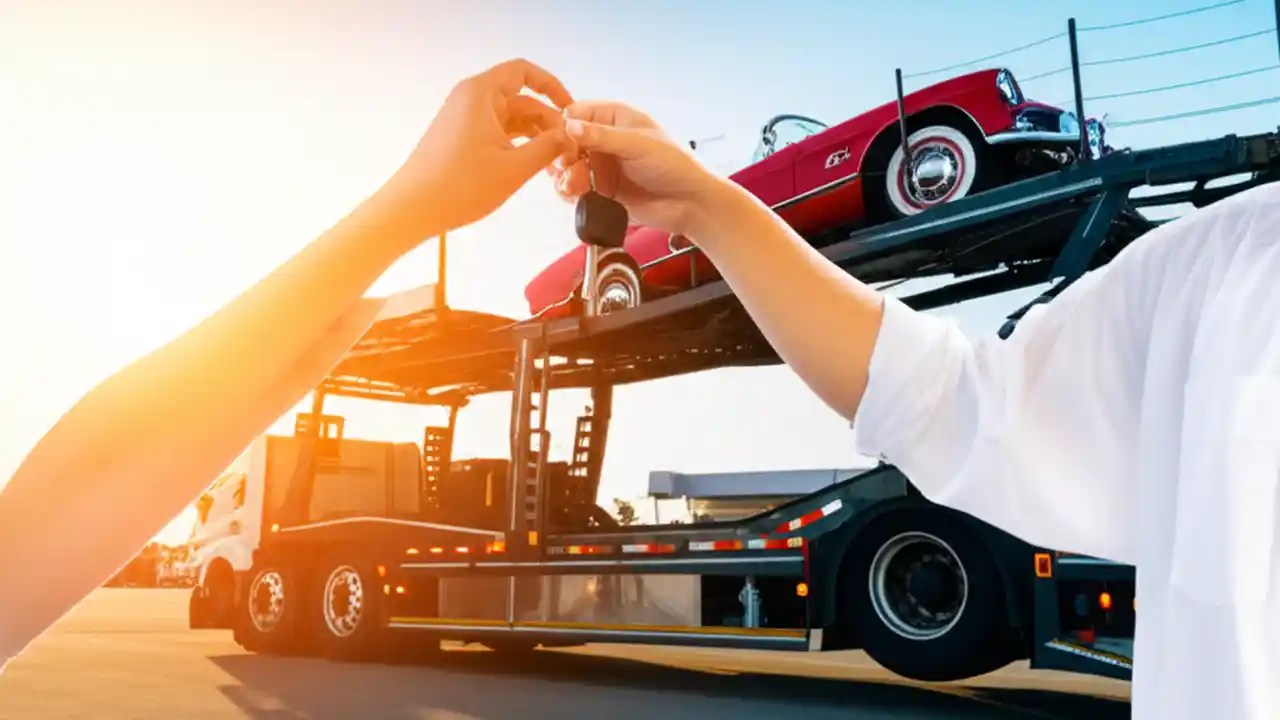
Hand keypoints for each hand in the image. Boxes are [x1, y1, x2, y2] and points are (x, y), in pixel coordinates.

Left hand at [379, 59, 576, 242]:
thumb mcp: (514, 167)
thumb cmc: (461, 186)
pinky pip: (497, 133)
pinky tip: (535, 168)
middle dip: (549, 124)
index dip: (552, 87)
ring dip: (536, 138)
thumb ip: (548, 147)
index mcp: (482, 93)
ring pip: (511, 120)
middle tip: (570, 153)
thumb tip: (572, 135)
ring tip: (557, 166)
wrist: (412, 208)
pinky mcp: (461, 137)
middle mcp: (472, 99)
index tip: (572, 111)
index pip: (524, 72)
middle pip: (521, 100)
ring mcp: (465, 118)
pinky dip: (518, 146)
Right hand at [552, 101, 725, 237]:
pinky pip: (575, 190)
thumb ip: (603, 137)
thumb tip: (569, 126)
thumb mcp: (638, 144)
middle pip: (567, 142)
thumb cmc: (674, 165)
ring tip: (572, 186)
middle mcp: (604, 140)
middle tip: (568, 168)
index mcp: (615, 117)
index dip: (565, 126)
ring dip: (565, 177)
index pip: (577, 113)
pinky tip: (576, 196)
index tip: (562, 142)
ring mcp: (602, 166)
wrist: (691, 204)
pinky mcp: (601, 191)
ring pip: (568, 167)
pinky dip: (571, 193)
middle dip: (563, 156)